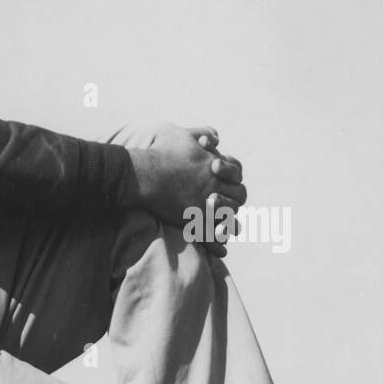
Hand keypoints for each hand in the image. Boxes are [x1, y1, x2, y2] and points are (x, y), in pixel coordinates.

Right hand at [120, 125, 246, 257]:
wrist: (144, 174)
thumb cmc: (162, 154)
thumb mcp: (183, 136)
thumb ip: (202, 133)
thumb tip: (216, 136)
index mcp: (214, 165)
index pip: (237, 173)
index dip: (233, 176)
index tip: (224, 179)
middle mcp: (215, 185)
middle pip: (238, 196)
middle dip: (234, 199)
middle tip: (225, 203)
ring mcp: (207, 203)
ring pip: (229, 217)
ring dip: (231, 223)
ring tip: (230, 228)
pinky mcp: (195, 219)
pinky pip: (213, 235)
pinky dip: (219, 245)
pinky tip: (222, 250)